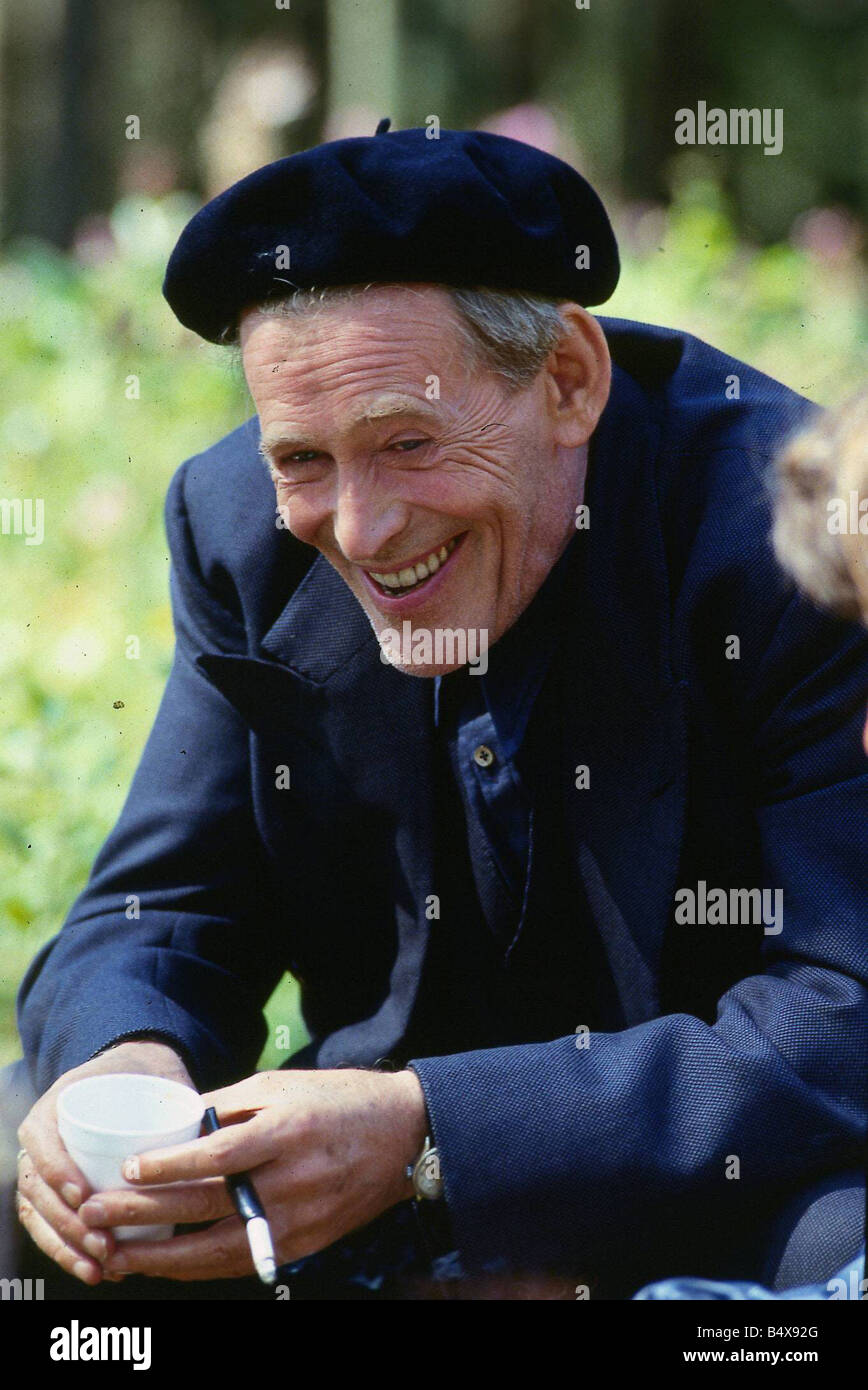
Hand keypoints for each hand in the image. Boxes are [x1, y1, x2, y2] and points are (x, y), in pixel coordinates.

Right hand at [16, 1040, 193, 1284]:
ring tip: (99, 1267)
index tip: (82, 1195)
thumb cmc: (149, 1076)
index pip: (41, 1139)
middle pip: (37, 1187)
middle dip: (67, 1224)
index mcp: (60, 1101)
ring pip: (38, 1214)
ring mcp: (44, 1164)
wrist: (137, 1069)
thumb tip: (206, 1135)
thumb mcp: (156, 1076)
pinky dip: (67, 1251)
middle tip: (102, 1244)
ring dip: (66, 1246)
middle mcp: (43, 1135)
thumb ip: (175, 1099)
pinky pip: (47, 1225)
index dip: (56, 1169)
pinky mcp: (54, 1189)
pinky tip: (95, 1270)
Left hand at [83, 1067, 427, 1281]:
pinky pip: (243, 1261)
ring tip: (116, 1255)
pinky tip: (168, 1266)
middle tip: (95, 1214)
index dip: (169, 1166)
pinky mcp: (305, 1243)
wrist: (403, 1135)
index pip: (218, 1155)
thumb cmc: (335, 1100)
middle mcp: (292, 1180)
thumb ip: (225, 1105)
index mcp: (285, 1130)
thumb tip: (169, 1122)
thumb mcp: (280, 1085)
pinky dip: (201, 1268)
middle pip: (207, 1205)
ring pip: (220, 1249)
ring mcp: (300, 1218)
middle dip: (144, 1215)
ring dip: (163, 1258)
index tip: (126, 1168)